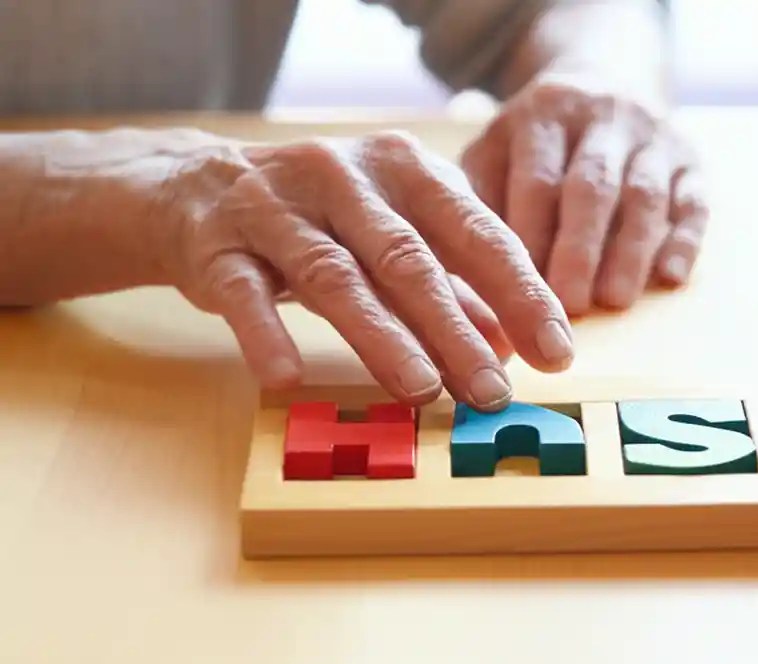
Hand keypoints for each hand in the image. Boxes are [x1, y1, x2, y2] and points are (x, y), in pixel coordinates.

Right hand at [157, 130, 573, 409]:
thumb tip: (509, 344)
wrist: (192, 184)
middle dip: (458, 330)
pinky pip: (242, 292)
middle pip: (410, 259)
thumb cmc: (318, 217)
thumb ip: (451, 284)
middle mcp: (344, 176)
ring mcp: (276, 206)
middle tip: (494, 391)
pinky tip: (287, 376)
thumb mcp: (392, 233)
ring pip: (336, 277)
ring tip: (421, 390)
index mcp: (404, 169)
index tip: (557, 352)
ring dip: (381, 337)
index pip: (477, 233)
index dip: (521, 294)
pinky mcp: (216, 243)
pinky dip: (265, 333)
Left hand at [460, 73, 707, 314]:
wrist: (604, 79)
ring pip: (644, 193)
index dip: (533, 236)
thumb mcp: (496, 150)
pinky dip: (685, 239)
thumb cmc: (535, 144)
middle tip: (571, 307)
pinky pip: (694, 200)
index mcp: (544, 113)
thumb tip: (473, 276)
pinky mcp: (690, 159)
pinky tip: (671, 277)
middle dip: (581, 249)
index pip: (537, 179)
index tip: (523, 291)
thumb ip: (482, 200)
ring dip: (631, 250)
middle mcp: (602, 115)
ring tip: (616, 301)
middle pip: (592, 186)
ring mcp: (652, 135)